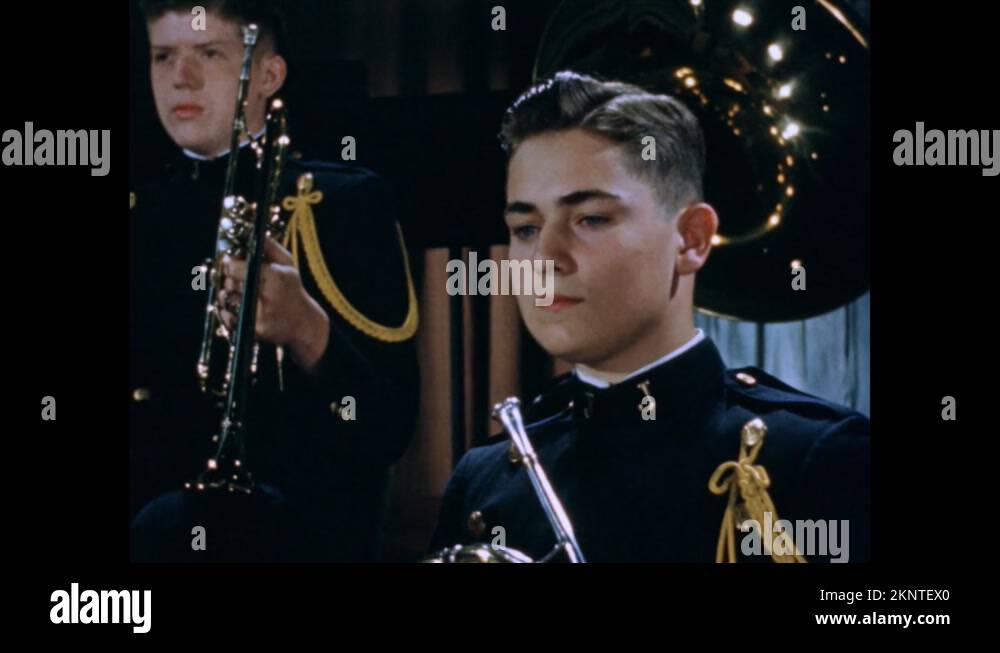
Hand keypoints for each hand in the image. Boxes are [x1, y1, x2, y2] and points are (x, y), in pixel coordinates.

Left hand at [217, 237, 329, 372]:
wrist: (303, 323)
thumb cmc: (292, 289)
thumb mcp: (288, 264)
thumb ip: (269, 247)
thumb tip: (253, 233)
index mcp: (275, 277)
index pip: (238, 267)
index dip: (230, 264)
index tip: (229, 262)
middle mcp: (267, 297)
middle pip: (230, 283)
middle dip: (228, 279)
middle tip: (232, 278)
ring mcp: (260, 316)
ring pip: (226, 300)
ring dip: (225, 295)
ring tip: (235, 293)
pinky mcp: (254, 331)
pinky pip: (228, 318)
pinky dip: (227, 311)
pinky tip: (236, 307)